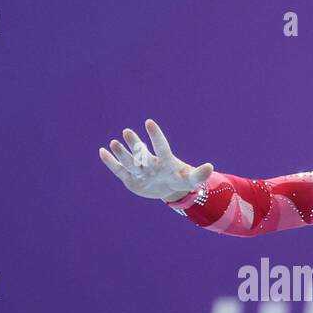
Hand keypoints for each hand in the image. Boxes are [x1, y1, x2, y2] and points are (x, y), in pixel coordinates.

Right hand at [99, 119, 213, 200]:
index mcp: (165, 160)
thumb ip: (198, 174)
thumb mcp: (190, 179)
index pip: (161, 146)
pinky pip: (119, 170)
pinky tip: (102, 151)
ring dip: (122, 152)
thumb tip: (210, 167)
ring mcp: (139, 170)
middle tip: (127, 132)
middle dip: (135, 144)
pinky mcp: (130, 179)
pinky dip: (111, 162)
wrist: (167, 189)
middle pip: (142, 152)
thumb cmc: (179, 180)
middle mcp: (150, 162)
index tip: (149, 122)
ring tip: (113, 143)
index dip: (156, 136)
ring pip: (130, 161)